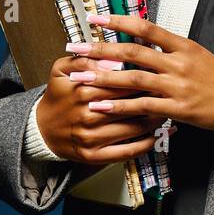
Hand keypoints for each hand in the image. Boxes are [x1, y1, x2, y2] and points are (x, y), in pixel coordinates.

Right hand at [36, 53, 176, 163]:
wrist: (41, 129)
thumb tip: (113, 58)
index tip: (159, 72)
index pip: (122, 81)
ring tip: (168, 111)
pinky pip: (126, 152)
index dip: (144, 76)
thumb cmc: (58, 97)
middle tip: (172, 91)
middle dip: (154, 97)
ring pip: (133, 128)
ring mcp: (91, 137)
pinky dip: (145, 145)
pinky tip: (157, 136)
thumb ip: (85, 59)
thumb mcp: (62, 70)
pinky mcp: (93, 155)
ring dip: (155, 121)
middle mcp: (88, 114)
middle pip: (132, 104)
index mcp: (82, 90)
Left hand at [62, 11, 213, 134]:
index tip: (94, 18)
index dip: (118, 21)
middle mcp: (178, 63)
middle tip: (75, 47)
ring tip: (79, 78)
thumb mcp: (196, 55)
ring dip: (102, 78)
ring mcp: (177, 86)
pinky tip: (99, 105)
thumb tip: (140, 38)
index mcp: (183, 45)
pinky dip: (118, 105)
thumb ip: (169, 48)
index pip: (145, 27)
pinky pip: (142, 106)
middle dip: (100, 49)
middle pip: (133, 52)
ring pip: (133, 79)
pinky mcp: (177, 108)